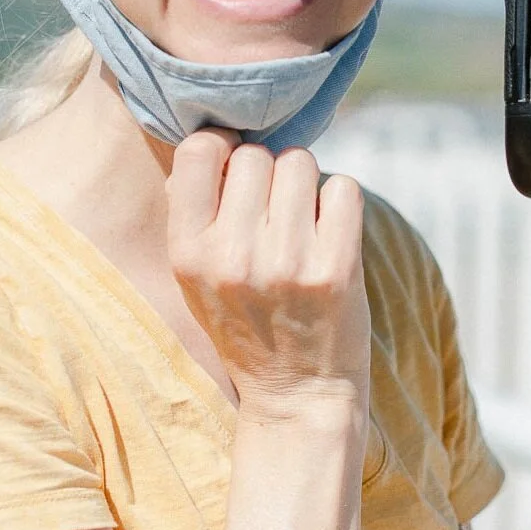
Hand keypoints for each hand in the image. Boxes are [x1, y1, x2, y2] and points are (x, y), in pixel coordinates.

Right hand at [165, 128, 370, 421]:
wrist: (296, 395)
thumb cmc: (247, 321)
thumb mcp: (196, 275)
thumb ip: (198, 210)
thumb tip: (217, 134)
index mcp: (187, 252)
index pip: (199, 150)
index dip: (224, 148)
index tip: (237, 170)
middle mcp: (232, 255)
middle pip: (259, 153)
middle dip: (272, 172)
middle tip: (277, 214)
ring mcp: (286, 261)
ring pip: (302, 161)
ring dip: (307, 183)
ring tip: (302, 225)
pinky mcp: (335, 267)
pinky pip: (343, 187)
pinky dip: (341, 202)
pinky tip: (330, 235)